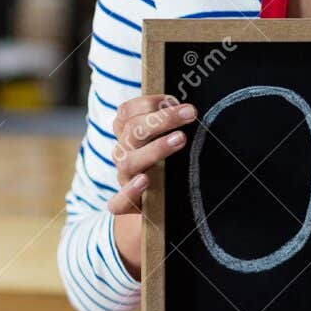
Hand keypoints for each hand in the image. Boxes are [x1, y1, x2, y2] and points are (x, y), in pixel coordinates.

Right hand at [107, 95, 195, 274]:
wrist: (158, 211)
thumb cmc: (172, 167)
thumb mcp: (172, 142)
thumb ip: (176, 124)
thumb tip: (193, 106)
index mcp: (129, 135)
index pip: (125, 112)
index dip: (147, 102)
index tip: (175, 99)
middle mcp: (123, 155)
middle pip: (132, 131)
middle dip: (162, 119)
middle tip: (191, 112)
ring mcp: (124, 179)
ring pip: (128, 160)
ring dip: (154, 148)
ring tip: (181, 139)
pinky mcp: (127, 206)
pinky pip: (117, 202)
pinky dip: (129, 191)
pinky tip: (146, 181)